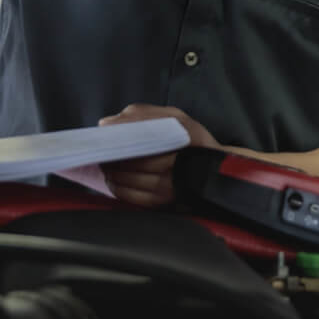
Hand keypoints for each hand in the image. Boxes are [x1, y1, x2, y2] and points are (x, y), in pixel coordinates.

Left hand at [96, 104, 220, 206]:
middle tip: (102, 150)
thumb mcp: (176, 118)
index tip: (105, 135)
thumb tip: (107, 123)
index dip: (118, 139)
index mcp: (183, 140)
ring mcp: (169, 189)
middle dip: (111, 157)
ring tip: (107, 164)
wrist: (216, 171)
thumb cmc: (193, 141)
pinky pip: (129, 198)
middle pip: (130, 163)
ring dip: (110, 173)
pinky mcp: (162, 204)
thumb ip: (143, 114)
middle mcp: (176, 167)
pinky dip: (116, 187)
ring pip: (126, 181)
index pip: (140, 140)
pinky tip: (115, 179)